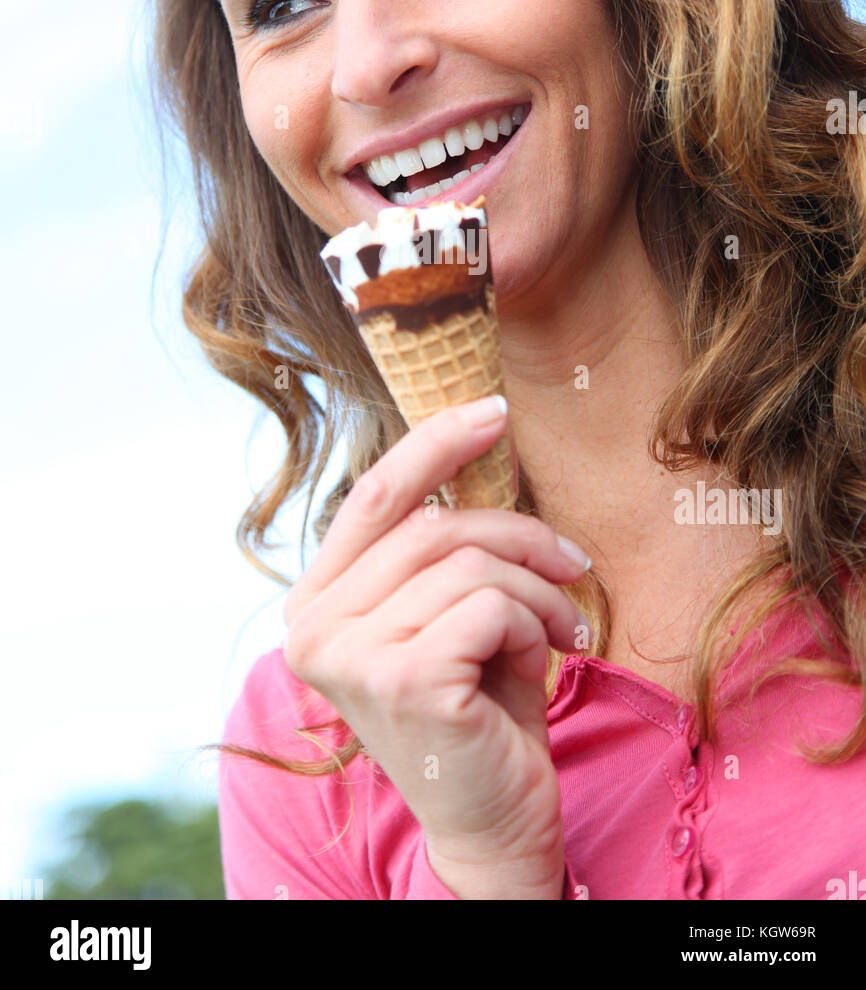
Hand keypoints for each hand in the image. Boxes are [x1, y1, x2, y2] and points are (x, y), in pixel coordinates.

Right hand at [282, 395, 590, 897]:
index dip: (436, 443)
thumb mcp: (450, 612)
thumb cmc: (479, 711)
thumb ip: (440, 546)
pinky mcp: (403, 679)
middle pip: (436, 526)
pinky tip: (549, 662)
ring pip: (471, 563)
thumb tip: (473, 436)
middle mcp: (314, 626)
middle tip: (575, 569)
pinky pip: (492, 605)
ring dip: (540, 591)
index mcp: (317, 602)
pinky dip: (537, 623)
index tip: (494, 412)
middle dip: (521, 538)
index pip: (375, 495)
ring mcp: (351, 655)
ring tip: (566, 628)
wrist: (497, 825)